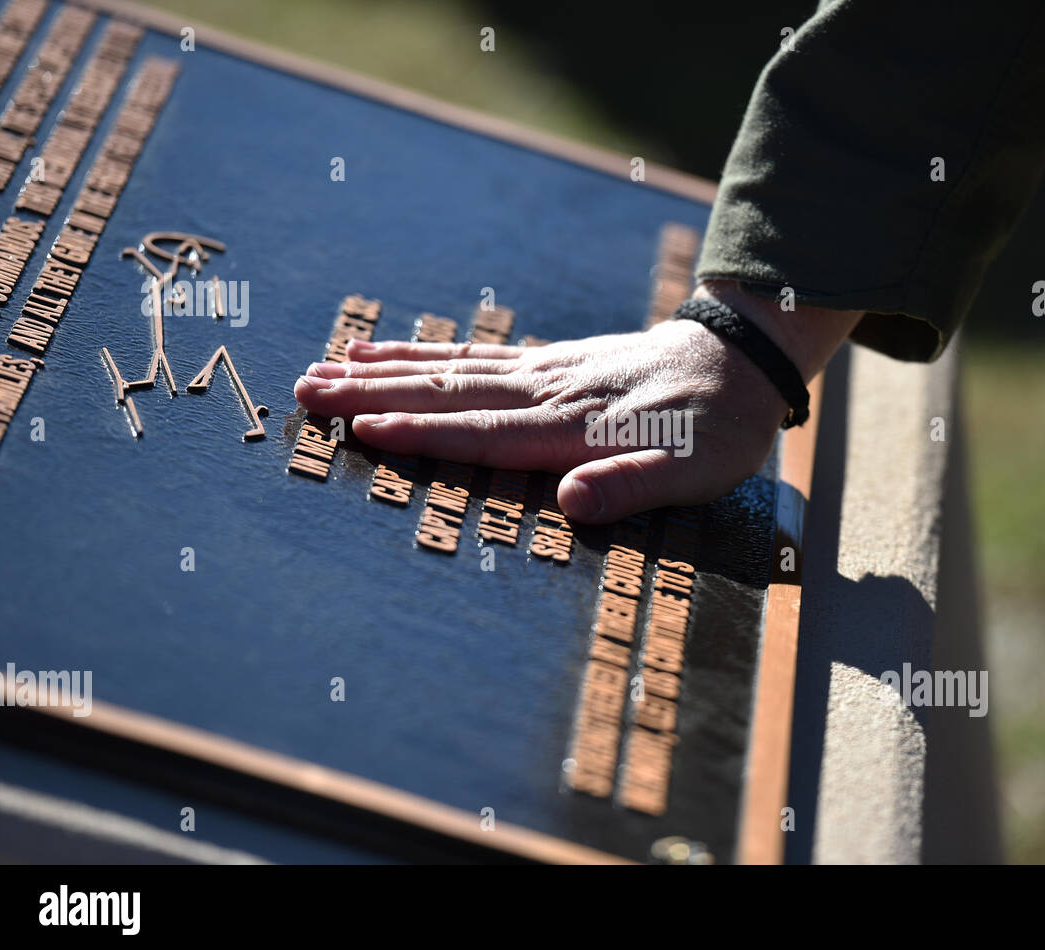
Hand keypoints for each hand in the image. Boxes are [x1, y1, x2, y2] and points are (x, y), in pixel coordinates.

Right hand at [292, 282, 861, 522]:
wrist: (738, 361)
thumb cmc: (718, 431)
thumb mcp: (696, 473)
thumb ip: (635, 486)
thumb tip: (572, 502)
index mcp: (574, 427)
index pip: (483, 431)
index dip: (421, 433)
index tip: (360, 428)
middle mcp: (547, 392)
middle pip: (447, 394)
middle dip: (374, 396)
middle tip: (306, 392)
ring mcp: (544, 371)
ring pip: (450, 369)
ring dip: (384, 371)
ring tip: (325, 368)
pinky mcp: (548, 361)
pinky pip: (474, 356)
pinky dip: (425, 354)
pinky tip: (388, 353)